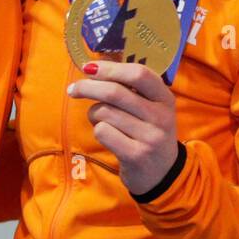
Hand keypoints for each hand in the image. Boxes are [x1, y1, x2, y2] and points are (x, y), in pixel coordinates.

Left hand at [67, 60, 179, 194]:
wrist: (161, 173)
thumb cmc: (146, 132)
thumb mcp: (148, 108)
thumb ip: (129, 88)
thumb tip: (95, 66)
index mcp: (165, 98)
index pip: (139, 74)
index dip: (110, 68)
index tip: (89, 68)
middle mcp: (161, 116)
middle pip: (115, 92)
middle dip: (87, 87)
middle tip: (73, 89)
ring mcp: (150, 137)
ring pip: (105, 112)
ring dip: (94, 114)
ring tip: (101, 121)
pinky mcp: (136, 155)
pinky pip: (102, 132)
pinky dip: (98, 131)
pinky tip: (108, 136)